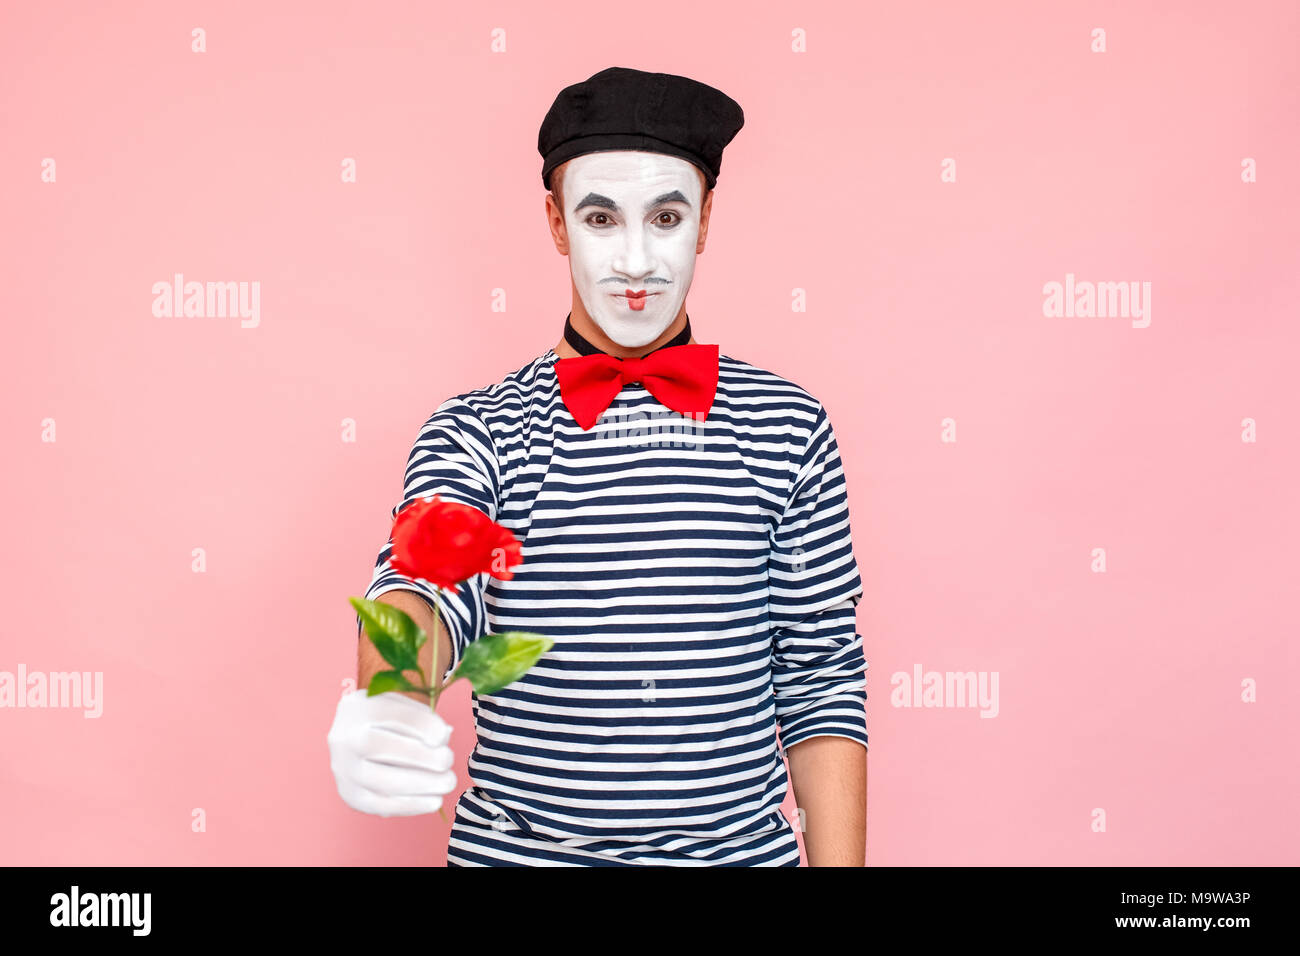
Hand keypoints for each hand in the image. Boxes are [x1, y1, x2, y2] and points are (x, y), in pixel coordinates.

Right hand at [327, 688, 456, 816]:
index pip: (391, 715)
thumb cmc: (388, 719)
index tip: (443, 736)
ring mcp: (344, 768)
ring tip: (448, 782)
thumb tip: (443, 738)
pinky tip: (434, 801)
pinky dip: (412, 805)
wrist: (355, 737)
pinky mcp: (350, 794)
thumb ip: (423, 718)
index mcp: (359, 706)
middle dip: (421, 757)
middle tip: (448, 760)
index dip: (422, 727)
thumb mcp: (404, 706)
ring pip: (380, 780)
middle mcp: (344, 737)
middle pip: (378, 746)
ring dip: (422, 784)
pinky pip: (380, 805)